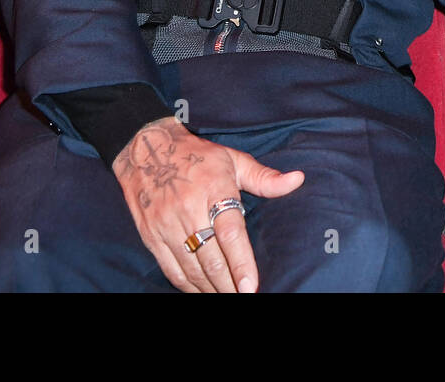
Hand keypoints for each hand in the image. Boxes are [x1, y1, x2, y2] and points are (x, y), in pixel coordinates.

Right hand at [112, 116, 304, 292]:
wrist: (146, 149)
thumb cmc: (198, 156)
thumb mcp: (233, 159)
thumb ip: (264, 177)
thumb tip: (298, 180)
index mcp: (213, 190)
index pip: (230, 234)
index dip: (242, 263)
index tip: (251, 287)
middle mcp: (188, 210)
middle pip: (211, 258)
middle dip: (229, 285)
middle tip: (244, 296)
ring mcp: (166, 225)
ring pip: (191, 268)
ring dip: (210, 288)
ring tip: (227, 296)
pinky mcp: (151, 235)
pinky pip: (170, 269)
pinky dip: (187, 285)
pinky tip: (202, 290)